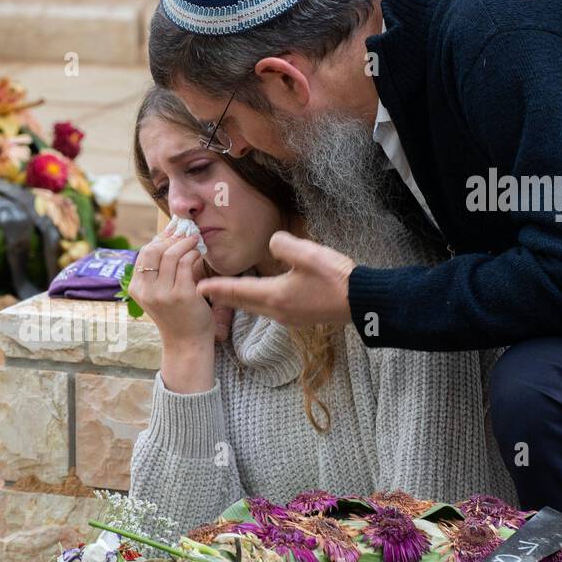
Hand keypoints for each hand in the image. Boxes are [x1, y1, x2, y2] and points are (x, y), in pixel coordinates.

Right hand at [129, 231, 213, 345]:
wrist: (186, 343)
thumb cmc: (175, 316)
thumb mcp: (157, 294)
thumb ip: (156, 272)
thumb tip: (165, 237)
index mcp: (136, 288)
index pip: (144, 253)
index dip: (159, 239)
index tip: (173, 232)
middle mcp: (147, 291)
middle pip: (154, 250)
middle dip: (171, 238)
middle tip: (185, 234)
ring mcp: (163, 293)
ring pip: (171, 254)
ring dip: (185, 243)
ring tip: (195, 241)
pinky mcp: (182, 294)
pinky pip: (186, 263)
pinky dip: (193, 254)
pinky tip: (198, 254)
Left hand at [196, 231, 355, 327]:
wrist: (363, 300)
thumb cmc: (336, 277)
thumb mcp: (307, 253)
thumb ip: (281, 244)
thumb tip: (273, 244)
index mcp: (274, 296)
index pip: (237, 290)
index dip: (217, 287)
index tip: (198, 287)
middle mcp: (277, 311)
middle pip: (242, 303)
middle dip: (223, 295)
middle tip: (205, 290)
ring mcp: (288, 317)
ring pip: (255, 308)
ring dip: (239, 300)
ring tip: (226, 292)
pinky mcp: (299, 317)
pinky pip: (268, 310)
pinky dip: (255, 302)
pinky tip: (257, 296)